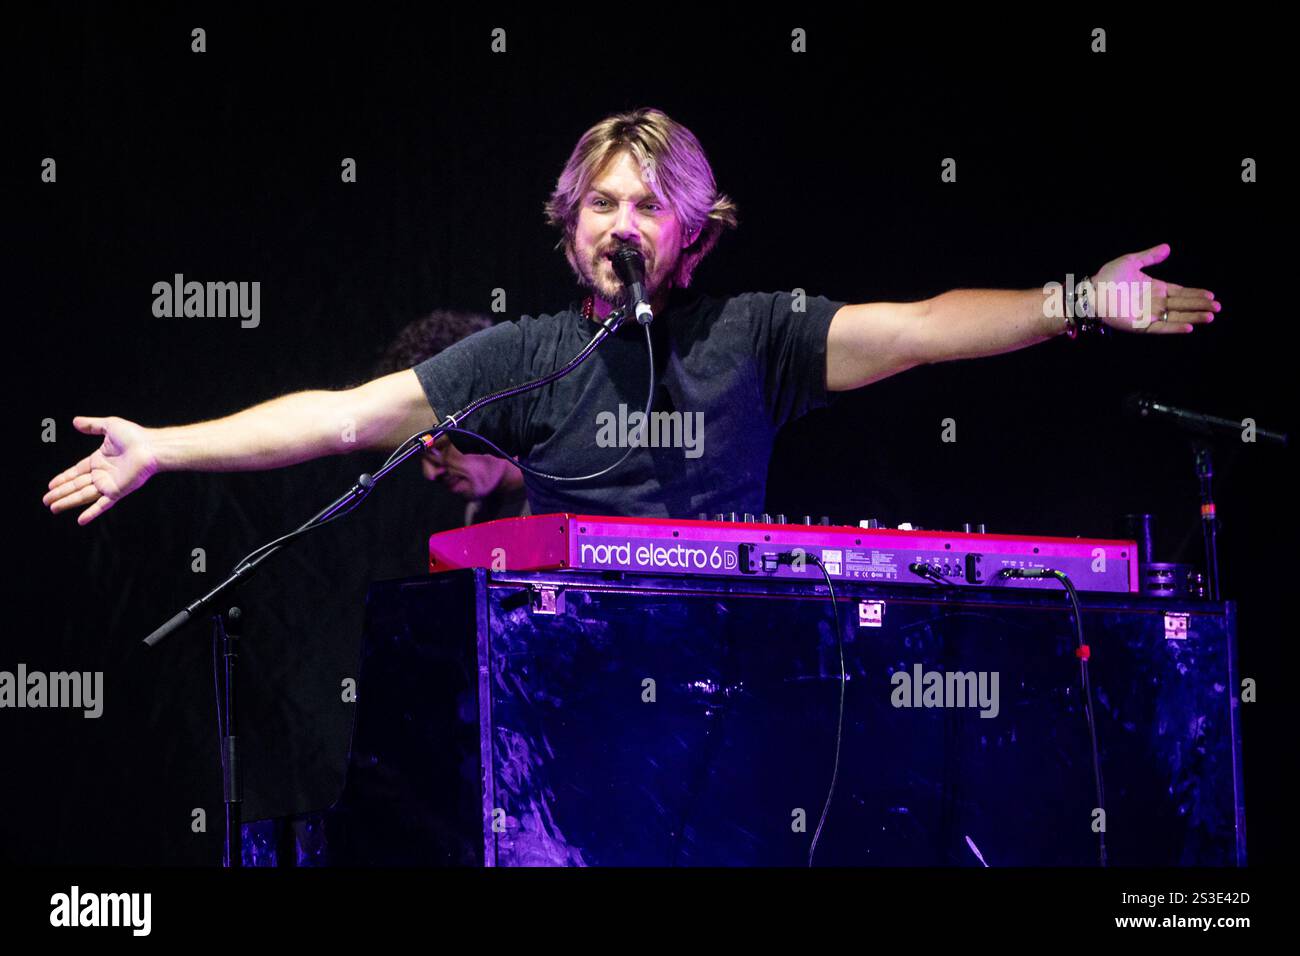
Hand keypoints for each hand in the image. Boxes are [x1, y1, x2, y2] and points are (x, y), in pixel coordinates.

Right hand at [43, 416, 159, 524]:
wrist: (150, 448)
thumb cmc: (134, 436)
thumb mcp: (109, 426)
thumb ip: (92, 425)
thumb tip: (74, 421)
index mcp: (99, 460)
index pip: (76, 472)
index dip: (63, 479)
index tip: (50, 485)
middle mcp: (102, 474)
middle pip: (76, 485)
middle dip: (60, 493)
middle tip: (45, 500)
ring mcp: (109, 484)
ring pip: (83, 495)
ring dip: (68, 502)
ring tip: (53, 508)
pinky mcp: (117, 491)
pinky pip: (102, 505)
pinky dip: (92, 513)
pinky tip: (80, 520)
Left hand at [1092, 243, 1220, 332]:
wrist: (1091, 293)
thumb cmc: (1108, 277)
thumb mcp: (1131, 262)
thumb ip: (1150, 256)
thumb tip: (1168, 247)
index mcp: (1154, 288)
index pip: (1180, 292)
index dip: (1196, 294)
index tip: (1212, 295)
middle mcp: (1154, 302)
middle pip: (1182, 305)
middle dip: (1200, 306)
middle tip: (1217, 307)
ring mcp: (1148, 315)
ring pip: (1176, 317)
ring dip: (1193, 317)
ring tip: (1210, 316)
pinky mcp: (1140, 326)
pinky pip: (1161, 328)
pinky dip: (1174, 328)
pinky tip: (1189, 326)